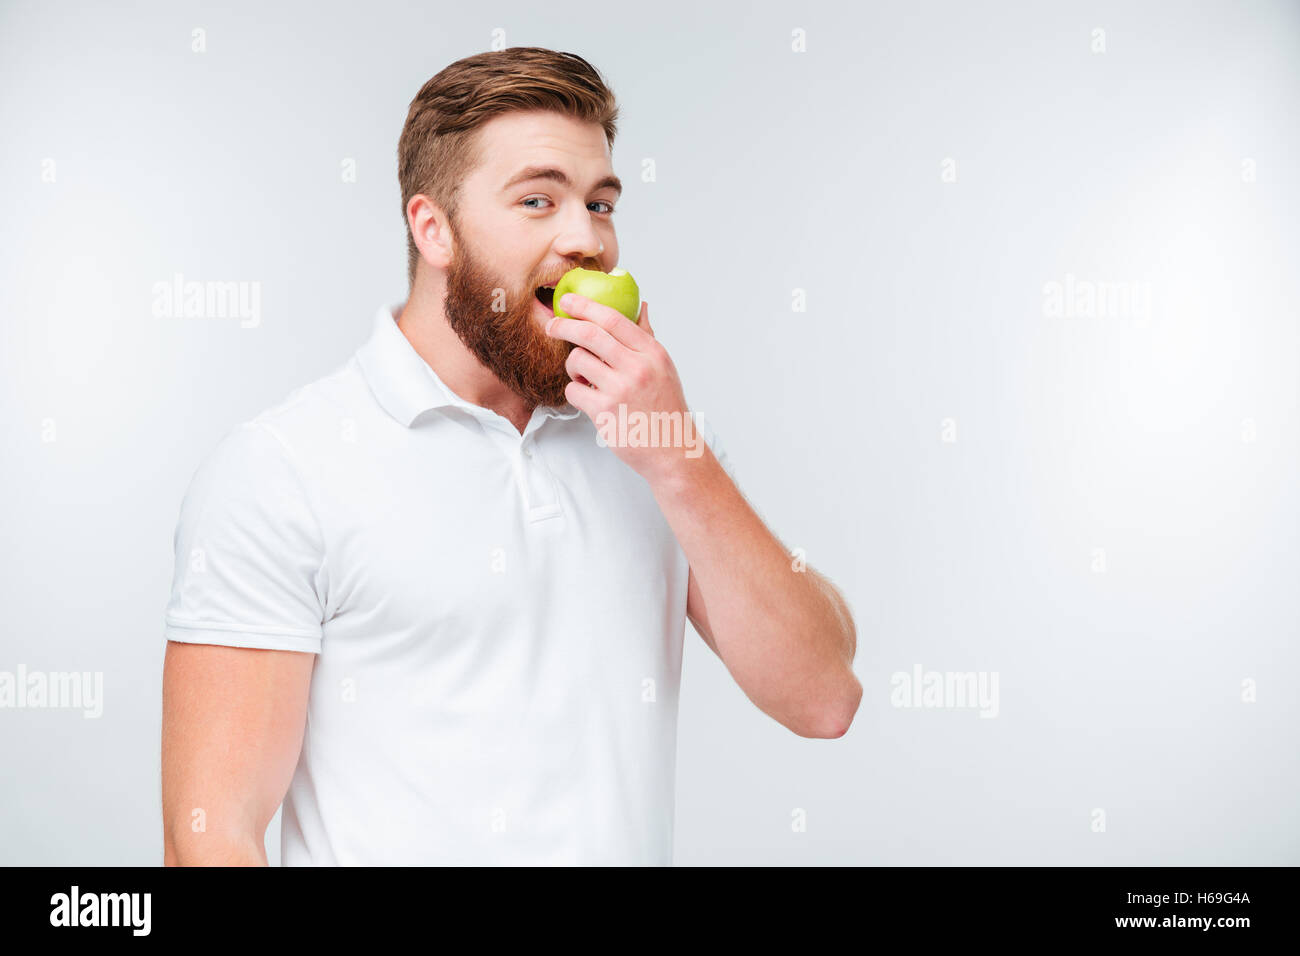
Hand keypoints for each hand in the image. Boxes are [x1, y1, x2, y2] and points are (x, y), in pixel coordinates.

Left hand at [545, 293, 694, 485]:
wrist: (671, 449)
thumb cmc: (666, 407)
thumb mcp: (663, 368)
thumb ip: (647, 336)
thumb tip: (641, 305)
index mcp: (652, 353)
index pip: (614, 319)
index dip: (586, 306)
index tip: (568, 301)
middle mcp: (637, 368)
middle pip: (590, 335)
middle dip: (564, 326)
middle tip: (552, 326)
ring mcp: (620, 390)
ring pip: (577, 361)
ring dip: (572, 366)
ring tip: (582, 376)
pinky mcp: (604, 412)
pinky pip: (573, 391)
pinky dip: (575, 392)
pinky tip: (587, 397)